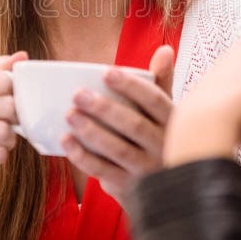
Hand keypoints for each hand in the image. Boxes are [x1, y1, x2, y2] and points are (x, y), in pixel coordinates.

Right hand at [0, 51, 27, 193]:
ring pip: (3, 132)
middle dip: (15, 118)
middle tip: (7, 122)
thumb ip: (3, 71)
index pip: (4, 81)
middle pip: (7, 107)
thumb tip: (22, 55)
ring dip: (9, 138)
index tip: (9, 100)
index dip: (16, 93)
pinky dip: (1, 156)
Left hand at [62, 45, 174, 203]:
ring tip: (69, 114)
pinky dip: (83, 156)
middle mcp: (163, 146)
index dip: (130, 85)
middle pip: (134, 125)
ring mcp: (147, 169)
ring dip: (91, 131)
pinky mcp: (129, 186)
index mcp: (173, 122)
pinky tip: (67, 141)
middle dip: (104, 108)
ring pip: (117, 149)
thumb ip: (162, 81)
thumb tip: (164, 49)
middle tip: (77, 94)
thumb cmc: (159, 139)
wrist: (166, 189)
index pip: (154, 100)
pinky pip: (103, 170)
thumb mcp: (166, 112)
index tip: (106, 72)